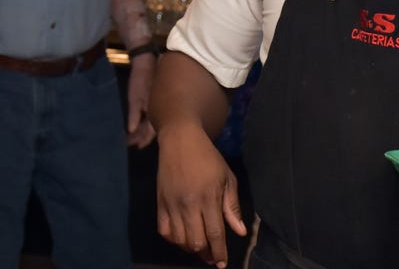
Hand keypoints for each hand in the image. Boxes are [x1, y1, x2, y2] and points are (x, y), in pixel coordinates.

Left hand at [126, 54, 156, 148]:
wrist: (145, 62)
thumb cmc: (140, 80)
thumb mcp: (135, 97)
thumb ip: (134, 114)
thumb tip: (132, 131)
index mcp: (156, 110)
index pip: (151, 131)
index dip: (144, 140)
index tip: (136, 147)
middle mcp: (158, 109)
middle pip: (151, 128)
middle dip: (141, 137)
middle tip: (130, 144)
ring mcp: (156, 104)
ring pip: (151, 122)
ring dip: (141, 130)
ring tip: (131, 137)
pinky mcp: (152, 100)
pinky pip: (149, 115)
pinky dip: (143, 121)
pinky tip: (138, 123)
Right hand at [156, 125, 247, 268]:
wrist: (180, 141)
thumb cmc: (209, 159)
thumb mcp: (227, 178)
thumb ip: (232, 207)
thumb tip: (239, 232)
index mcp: (208, 197)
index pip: (215, 233)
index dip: (219, 252)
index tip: (222, 263)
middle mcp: (188, 203)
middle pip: (196, 241)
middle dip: (206, 253)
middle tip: (212, 255)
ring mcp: (171, 204)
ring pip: (179, 240)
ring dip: (191, 248)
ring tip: (200, 246)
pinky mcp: (159, 203)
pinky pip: (164, 231)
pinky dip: (174, 239)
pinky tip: (183, 237)